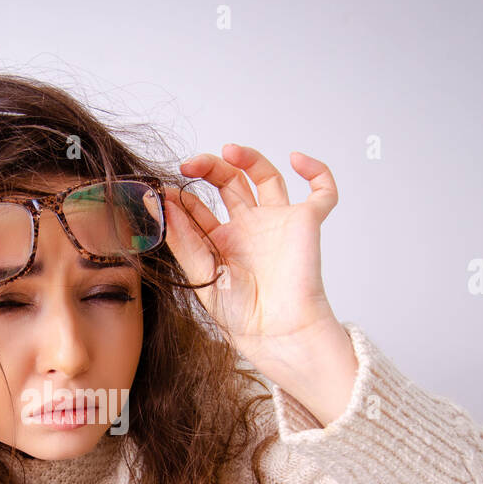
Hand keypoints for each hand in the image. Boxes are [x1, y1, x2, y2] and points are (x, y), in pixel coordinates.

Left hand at [163, 146, 358, 424]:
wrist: (277, 332)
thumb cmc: (243, 317)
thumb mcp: (203, 275)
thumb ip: (184, 240)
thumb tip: (161, 206)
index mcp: (222, 243)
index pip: (200, 208)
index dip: (182, 197)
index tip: (164, 192)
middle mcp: (249, 229)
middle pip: (229, 184)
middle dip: (209, 169)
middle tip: (189, 164)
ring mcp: (278, 223)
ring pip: (266, 178)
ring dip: (249, 158)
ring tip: (228, 151)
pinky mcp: (307, 223)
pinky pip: (322, 192)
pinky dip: (316, 171)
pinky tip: (297, 159)